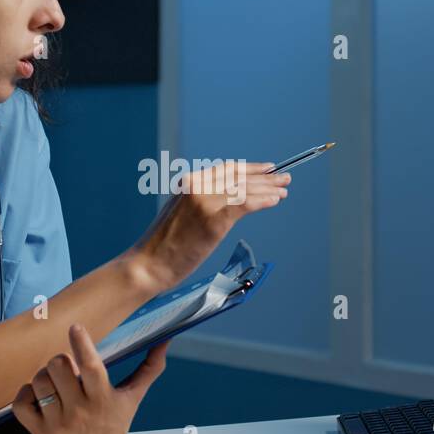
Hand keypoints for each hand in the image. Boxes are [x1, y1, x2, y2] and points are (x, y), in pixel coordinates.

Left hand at [11, 323, 167, 433]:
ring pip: (39, 381)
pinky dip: (26, 393)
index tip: (76, 327)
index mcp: (102, 398)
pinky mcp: (39, 431)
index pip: (90, 366)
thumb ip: (149, 369)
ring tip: (55, 382)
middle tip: (66, 367)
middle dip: (61, 359)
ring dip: (44, 375)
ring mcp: (56, 422)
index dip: (82, 343)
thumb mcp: (133, 398)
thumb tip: (165, 341)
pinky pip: (21, 403)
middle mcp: (79, 410)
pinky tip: (38, 394)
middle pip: (58, 366)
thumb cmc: (114, 425)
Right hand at [127, 160, 289, 291]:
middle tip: (283, 178)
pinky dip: (263, 201)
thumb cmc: (165, 246)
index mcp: (189, 182)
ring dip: (269, 188)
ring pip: (245, 188)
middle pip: (239, 176)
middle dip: (265, 177)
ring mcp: (206, 200)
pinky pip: (246, 204)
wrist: (149, 264)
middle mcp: (197, 185)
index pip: (226, 169)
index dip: (250, 168)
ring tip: (284, 190)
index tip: (267, 170)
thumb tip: (231, 200)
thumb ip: (203, 202)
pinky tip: (274, 201)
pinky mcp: (214, 217)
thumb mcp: (183, 214)